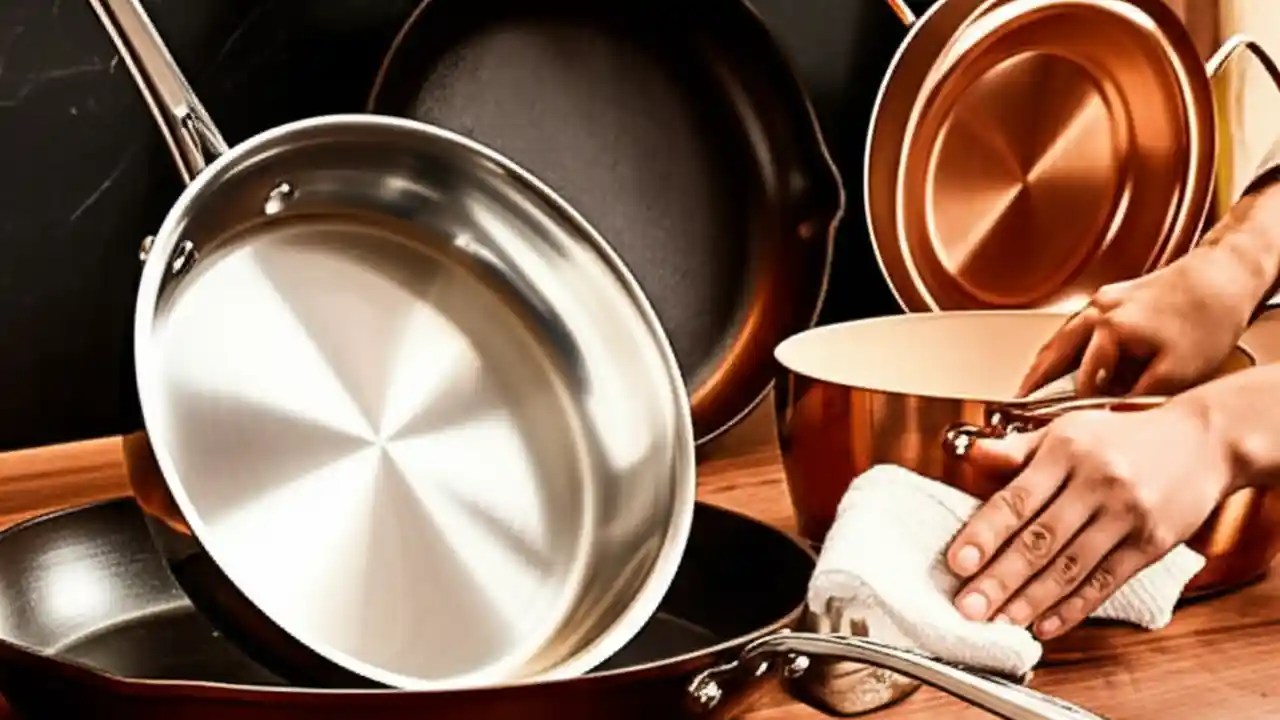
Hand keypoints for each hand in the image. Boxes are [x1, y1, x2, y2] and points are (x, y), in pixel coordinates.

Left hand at [943, 405, 1232, 639]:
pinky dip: (1074, 607)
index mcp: (1067, 451)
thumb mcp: (1067, 429)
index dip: (984, 534)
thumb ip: (1017, 448)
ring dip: (1031, 600)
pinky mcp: (1151, 545)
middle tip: (969, 607)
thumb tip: (971, 455)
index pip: (1017, 499)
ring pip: (1070, 567)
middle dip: (1000, 578)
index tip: (958, 561)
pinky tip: (1046, 624)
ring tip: (999, 621)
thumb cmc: (1122, 437)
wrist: (1202, 443)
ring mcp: (1126, 517)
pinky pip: (1105, 582)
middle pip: (1040, 540)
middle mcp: (1096, 484)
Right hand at [1019, 239, 1270, 398]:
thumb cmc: (1207, 319)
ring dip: (1044, 362)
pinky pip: (1075, 326)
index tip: (1062, 424)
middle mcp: (1097, 313)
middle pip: (1053, 354)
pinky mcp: (1109, 296)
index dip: (1074, 407)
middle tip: (1016, 405)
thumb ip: (1138, 398)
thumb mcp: (1178, 372)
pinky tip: (1065, 357)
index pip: (1081, 382)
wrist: (1223, 277)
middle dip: (1034, 382)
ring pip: (1060, 338)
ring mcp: (1101, 302)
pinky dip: (1063, 345)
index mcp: (1110, 331)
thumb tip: (1112, 417)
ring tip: (1030, 385)